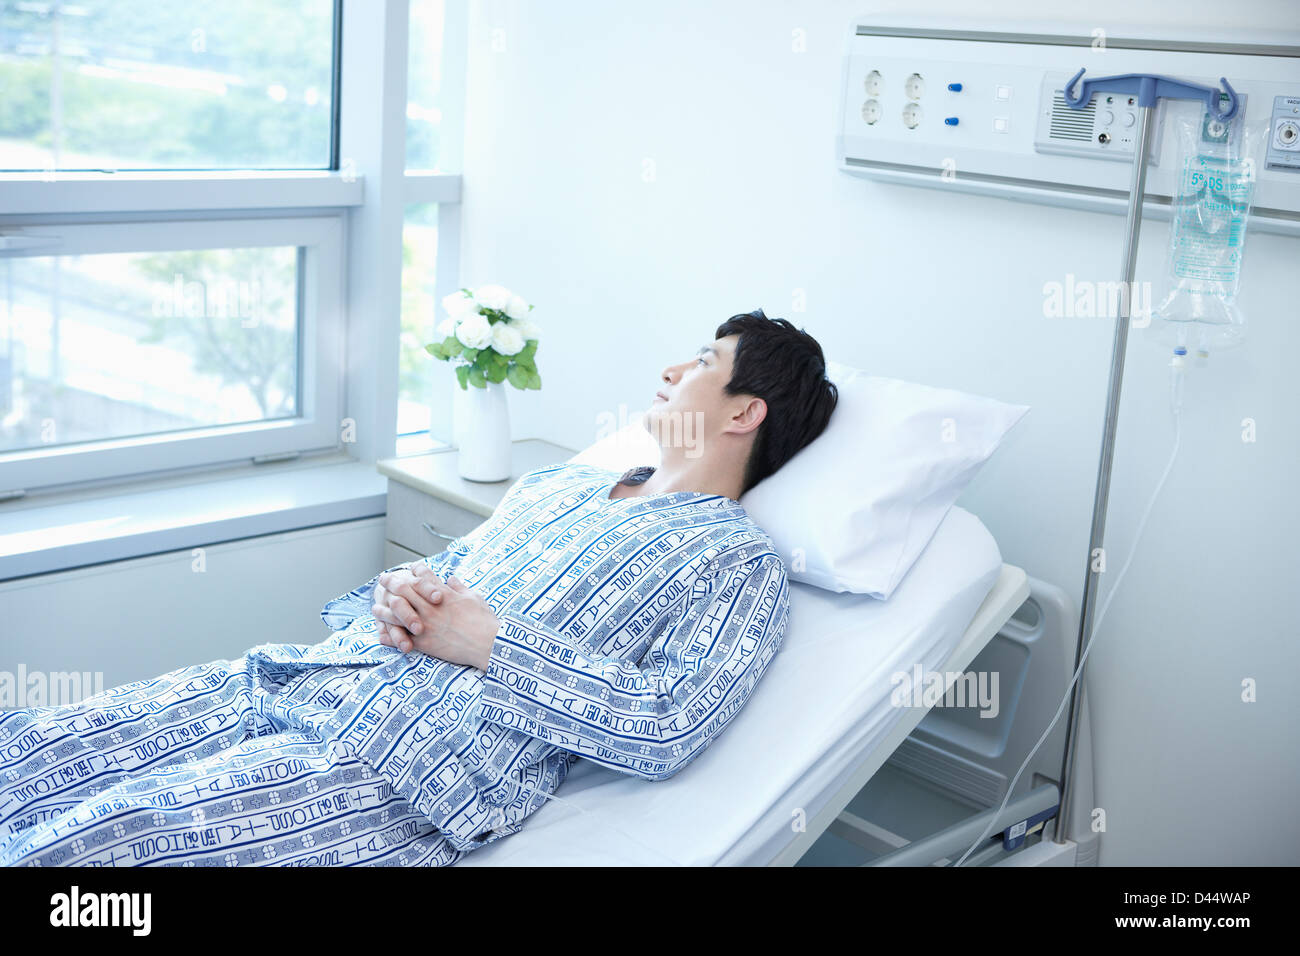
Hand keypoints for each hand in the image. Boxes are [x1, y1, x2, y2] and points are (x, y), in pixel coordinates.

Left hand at [371, 565, 499, 669]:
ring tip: (376, 608)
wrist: (487, 643)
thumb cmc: (484, 620)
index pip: (424, 576)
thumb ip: (460, 587)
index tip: (409, 568)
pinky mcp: (425, 642)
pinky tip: (382, 634)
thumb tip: (451, 579)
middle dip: (392, 583)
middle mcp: (431, 607)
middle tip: (384, 579)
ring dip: (385, 609)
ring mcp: (426, 624)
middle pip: (405, 590)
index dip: (415, 570)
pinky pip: (402, 638)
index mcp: (444, 595)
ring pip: (398, 613)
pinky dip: (391, 636)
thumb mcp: (474, 597)